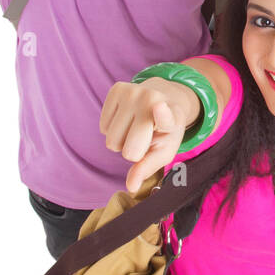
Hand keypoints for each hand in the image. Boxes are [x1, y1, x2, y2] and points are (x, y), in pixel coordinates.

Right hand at [100, 78, 199, 193]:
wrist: (163, 100)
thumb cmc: (164, 131)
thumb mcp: (164, 151)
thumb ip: (148, 168)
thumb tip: (131, 186)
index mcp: (171, 117)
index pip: (164, 117)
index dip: (161, 115)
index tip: (158, 106)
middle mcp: (152, 100)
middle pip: (126, 149)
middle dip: (132, 151)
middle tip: (144, 138)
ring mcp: (133, 92)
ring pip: (111, 140)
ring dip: (121, 140)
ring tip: (135, 128)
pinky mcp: (117, 89)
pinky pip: (103, 127)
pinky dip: (112, 129)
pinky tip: (126, 119)